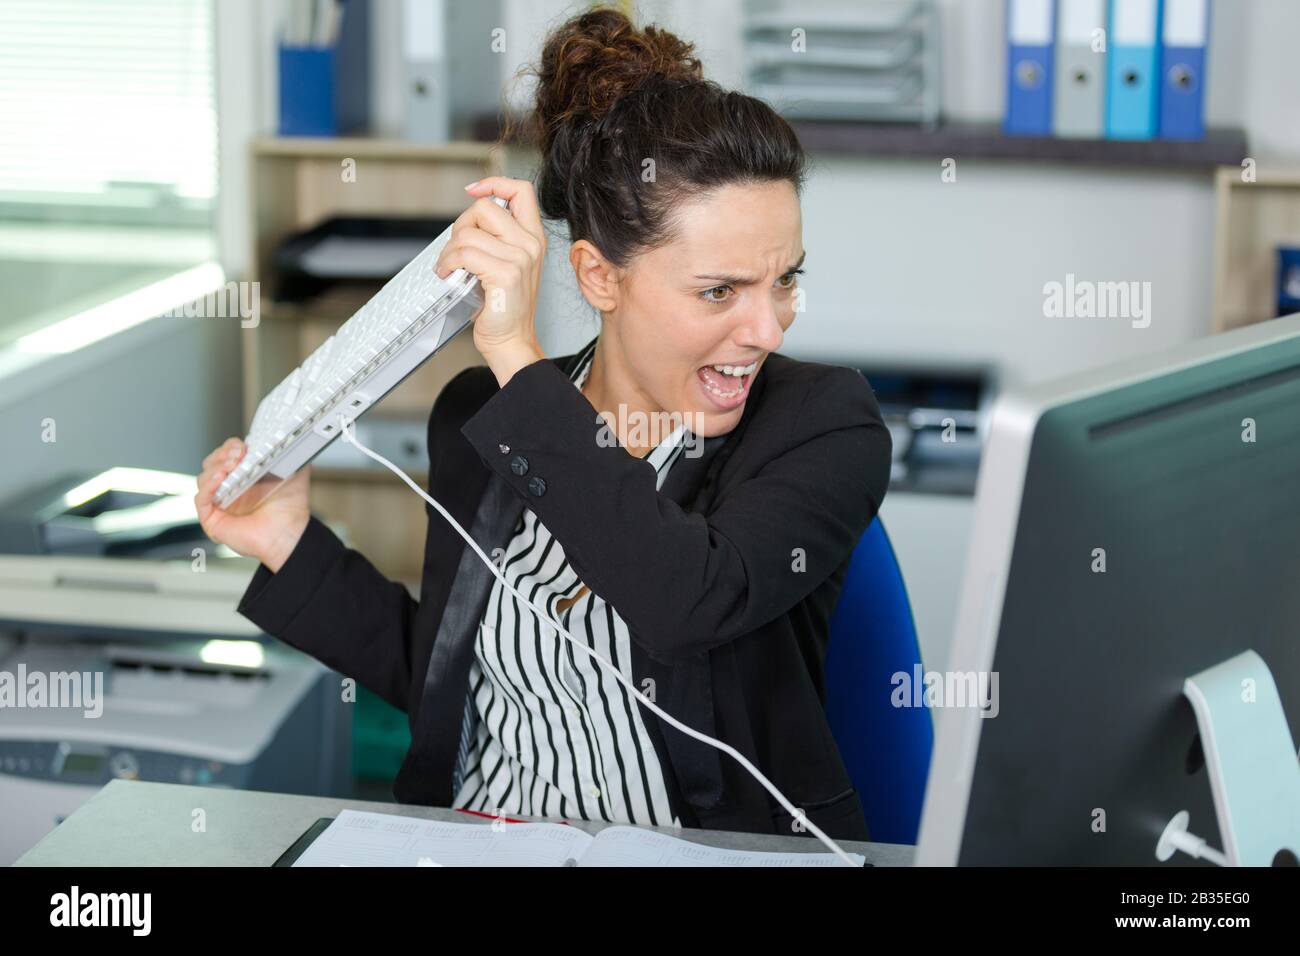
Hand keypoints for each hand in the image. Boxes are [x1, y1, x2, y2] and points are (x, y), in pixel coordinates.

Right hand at [194, 438, 310, 572]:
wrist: (290, 532)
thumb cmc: (291, 507)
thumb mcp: (293, 471)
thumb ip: (290, 452)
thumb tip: (290, 436)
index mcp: (243, 475)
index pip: (226, 454)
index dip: (231, 447)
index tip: (242, 446)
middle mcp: (229, 489)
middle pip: (211, 463)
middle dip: (222, 455)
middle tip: (238, 455)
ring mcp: (219, 504)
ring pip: (204, 478)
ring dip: (216, 468)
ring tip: (232, 467)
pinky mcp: (211, 520)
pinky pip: (200, 499)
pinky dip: (208, 487)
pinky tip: (220, 480)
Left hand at [435, 176, 546, 385]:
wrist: (511, 342)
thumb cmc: (504, 308)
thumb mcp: (508, 265)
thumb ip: (497, 238)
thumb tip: (469, 218)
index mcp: (534, 237)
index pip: (521, 190)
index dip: (494, 183)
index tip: (473, 191)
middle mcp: (530, 245)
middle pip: (485, 208)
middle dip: (461, 227)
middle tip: (456, 251)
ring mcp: (520, 259)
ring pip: (469, 233)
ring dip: (449, 252)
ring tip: (449, 268)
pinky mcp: (505, 274)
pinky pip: (464, 254)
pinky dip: (448, 264)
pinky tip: (448, 275)